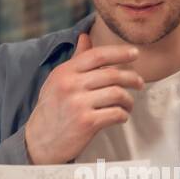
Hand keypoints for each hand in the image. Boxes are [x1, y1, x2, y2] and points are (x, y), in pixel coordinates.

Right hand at [24, 32, 142, 163]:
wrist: (40, 141)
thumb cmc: (52, 109)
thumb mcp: (58, 80)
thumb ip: (75, 60)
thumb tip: (85, 36)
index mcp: (65, 72)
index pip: (97, 55)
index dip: (119, 52)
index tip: (135, 53)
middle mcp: (71, 85)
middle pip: (112, 74)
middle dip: (132, 78)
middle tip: (140, 83)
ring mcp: (78, 104)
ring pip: (117, 94)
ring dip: (129, 100)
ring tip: (128, 104)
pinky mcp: (86, 123)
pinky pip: (116, 113)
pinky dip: (123, 115)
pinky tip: (121, 116)